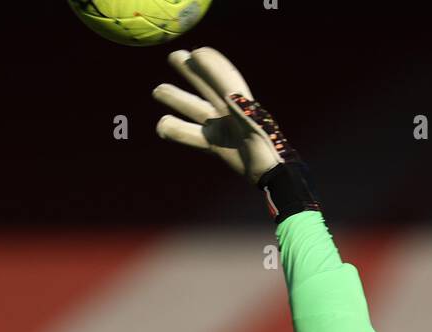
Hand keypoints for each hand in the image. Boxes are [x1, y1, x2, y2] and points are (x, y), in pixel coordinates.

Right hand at [153, 46, 300, 182]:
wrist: (273, 177)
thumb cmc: (267, 149)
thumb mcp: (255, 127)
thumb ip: (242, 108)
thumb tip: (228, 93)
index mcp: (240, 101)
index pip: (223, 76)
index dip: (210, 64)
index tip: (195, 54)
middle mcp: (228, 111)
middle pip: (205, 86)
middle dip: (190, 71)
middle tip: (173, 56)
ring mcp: (221, 128)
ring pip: (194, 109)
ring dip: (176, 99)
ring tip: (158, 90)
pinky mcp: (216, 146)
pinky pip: (192, 136)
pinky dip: (177, 131)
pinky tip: (161, 126)